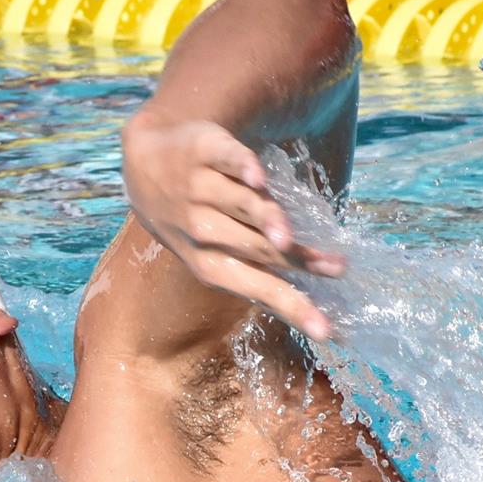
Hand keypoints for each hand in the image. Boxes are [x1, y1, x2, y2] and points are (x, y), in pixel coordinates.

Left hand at [120, 110, 344, 339]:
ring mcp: (201, 189)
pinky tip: (257, 178)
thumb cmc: (195, 222)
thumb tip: (315, 312)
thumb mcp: (216, 255)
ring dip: (267, 220)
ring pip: (241, 206)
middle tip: (338, 268)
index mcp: (209, 264)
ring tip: (291, 236)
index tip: (324, 330)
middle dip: (296, 259)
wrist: (144, 167)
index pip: (257, 288)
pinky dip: (241, 168)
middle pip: (256, 247)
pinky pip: (225, 160)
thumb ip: (260, 273)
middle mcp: (202, 230)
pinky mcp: (204, 151)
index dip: (291, 306)